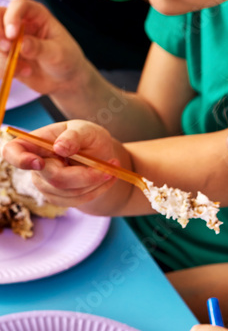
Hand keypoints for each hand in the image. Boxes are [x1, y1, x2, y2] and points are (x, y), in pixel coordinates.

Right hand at [0, 0, 88, 96]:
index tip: (13, 34)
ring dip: (3, 56)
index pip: (19, 6)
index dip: (12, 17)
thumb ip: (40, 48)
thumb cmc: (67, 60)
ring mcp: (11, 40)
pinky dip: (4, 68)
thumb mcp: (58, 54)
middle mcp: (20, 24)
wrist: (66, 80)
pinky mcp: (7, 56)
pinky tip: (24, 73)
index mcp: (36, 15)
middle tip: (7, 47)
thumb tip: (22, 45)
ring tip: (26, 69)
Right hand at [2, 119, 117, 206]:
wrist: (100, 157)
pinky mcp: (59, 198)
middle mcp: (36, 166)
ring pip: (71, 193)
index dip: (20, 159)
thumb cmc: (89, 138)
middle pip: (55, 179)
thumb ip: (74, 136)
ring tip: (110, 167)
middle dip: (86, 175)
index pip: (13, 152)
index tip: (39, 163)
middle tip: (109, 166)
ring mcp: (46, 185)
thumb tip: (60, 148)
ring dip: (96, 182)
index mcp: (36, 143)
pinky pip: (78, 200)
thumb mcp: (87, 130)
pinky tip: (107, 178)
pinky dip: (98, 190)